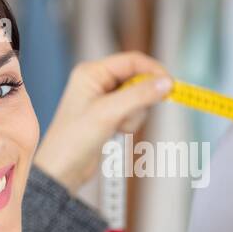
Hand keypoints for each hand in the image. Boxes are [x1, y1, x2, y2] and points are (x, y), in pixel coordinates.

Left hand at [33, 52, 172, 192]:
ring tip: (117, 127)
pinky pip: (133, 112)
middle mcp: (98, 82)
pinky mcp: (109, 115)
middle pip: (137, 79)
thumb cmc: (74, 139)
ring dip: (134, 115)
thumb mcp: (109, 113)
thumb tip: (166, 83)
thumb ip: (139, 95)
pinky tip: (116, 132)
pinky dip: (130, 123)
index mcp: (92, 72)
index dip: (153, 70)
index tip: (170, 85)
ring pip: (138, 98)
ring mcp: (104, 99)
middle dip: (140, 99)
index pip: (132, 61)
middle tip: (131, 115)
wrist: (63, 170)